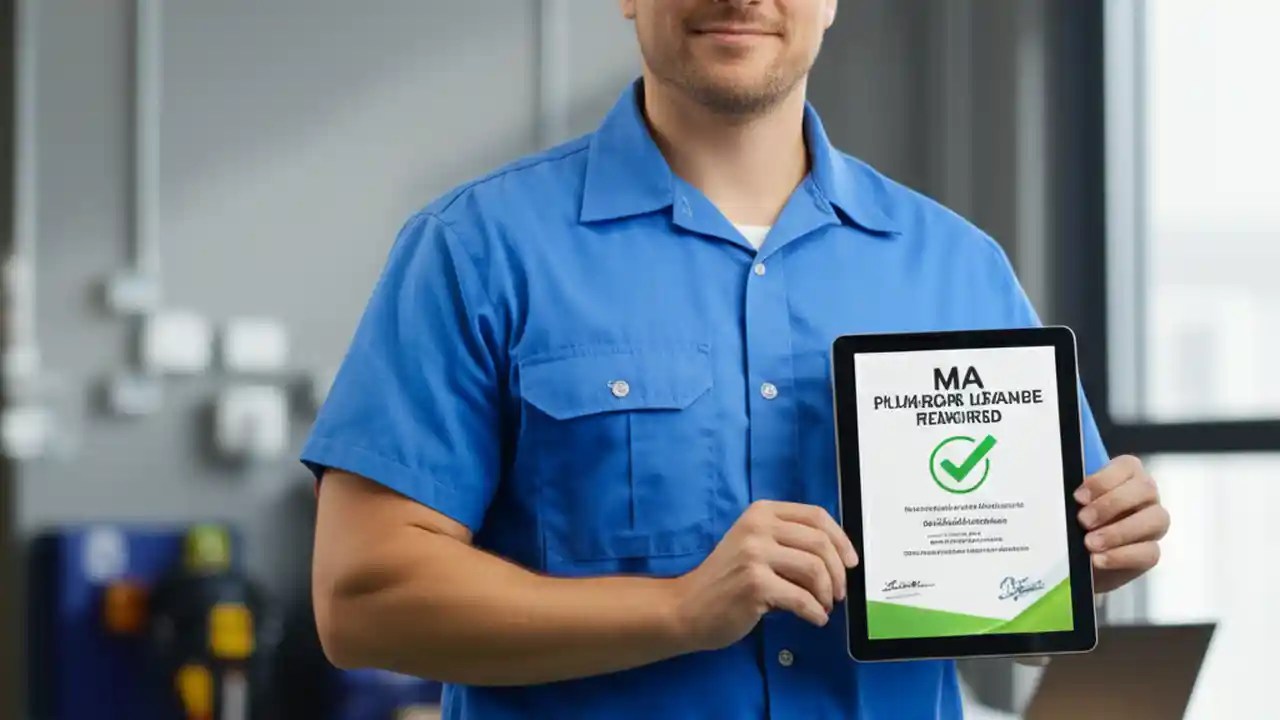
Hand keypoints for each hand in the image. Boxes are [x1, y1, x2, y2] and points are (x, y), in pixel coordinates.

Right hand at [670, 500, 858, 651]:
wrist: (688, 606)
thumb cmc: (726, 580)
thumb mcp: (754, 545)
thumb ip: (788, 541)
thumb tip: (838, 556)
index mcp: (761, 512)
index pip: (816, 515)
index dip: (841, 539)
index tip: (851, 562)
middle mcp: (757, 527)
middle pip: (819, 542)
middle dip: (837, 572)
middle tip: (837, 593)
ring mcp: (754, 554)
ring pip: (815, 569)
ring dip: (827, 594)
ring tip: (823, 606)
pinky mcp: (755, 584)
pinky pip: (802, 599)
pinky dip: (815, 612)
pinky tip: (815, 619)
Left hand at [1075, 455, 1169, 593]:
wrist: (1078, 558)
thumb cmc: (1076, 521)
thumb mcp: (1071, 503)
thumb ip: (1075, 493)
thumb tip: (1069, 492)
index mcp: (1126, 476)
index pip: (1128, 466)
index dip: (1104, 480)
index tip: (1079, 497)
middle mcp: (1145, 496)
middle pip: (1145, 489)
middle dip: (1112, 504)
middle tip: (1083, 520)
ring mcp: (1153, 524)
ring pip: (1155, 519)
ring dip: (1119, 531)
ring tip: (1090, 542)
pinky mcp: (1150, 552)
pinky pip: (1150, 552)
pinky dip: (1121, 556)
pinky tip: (1099, 559)